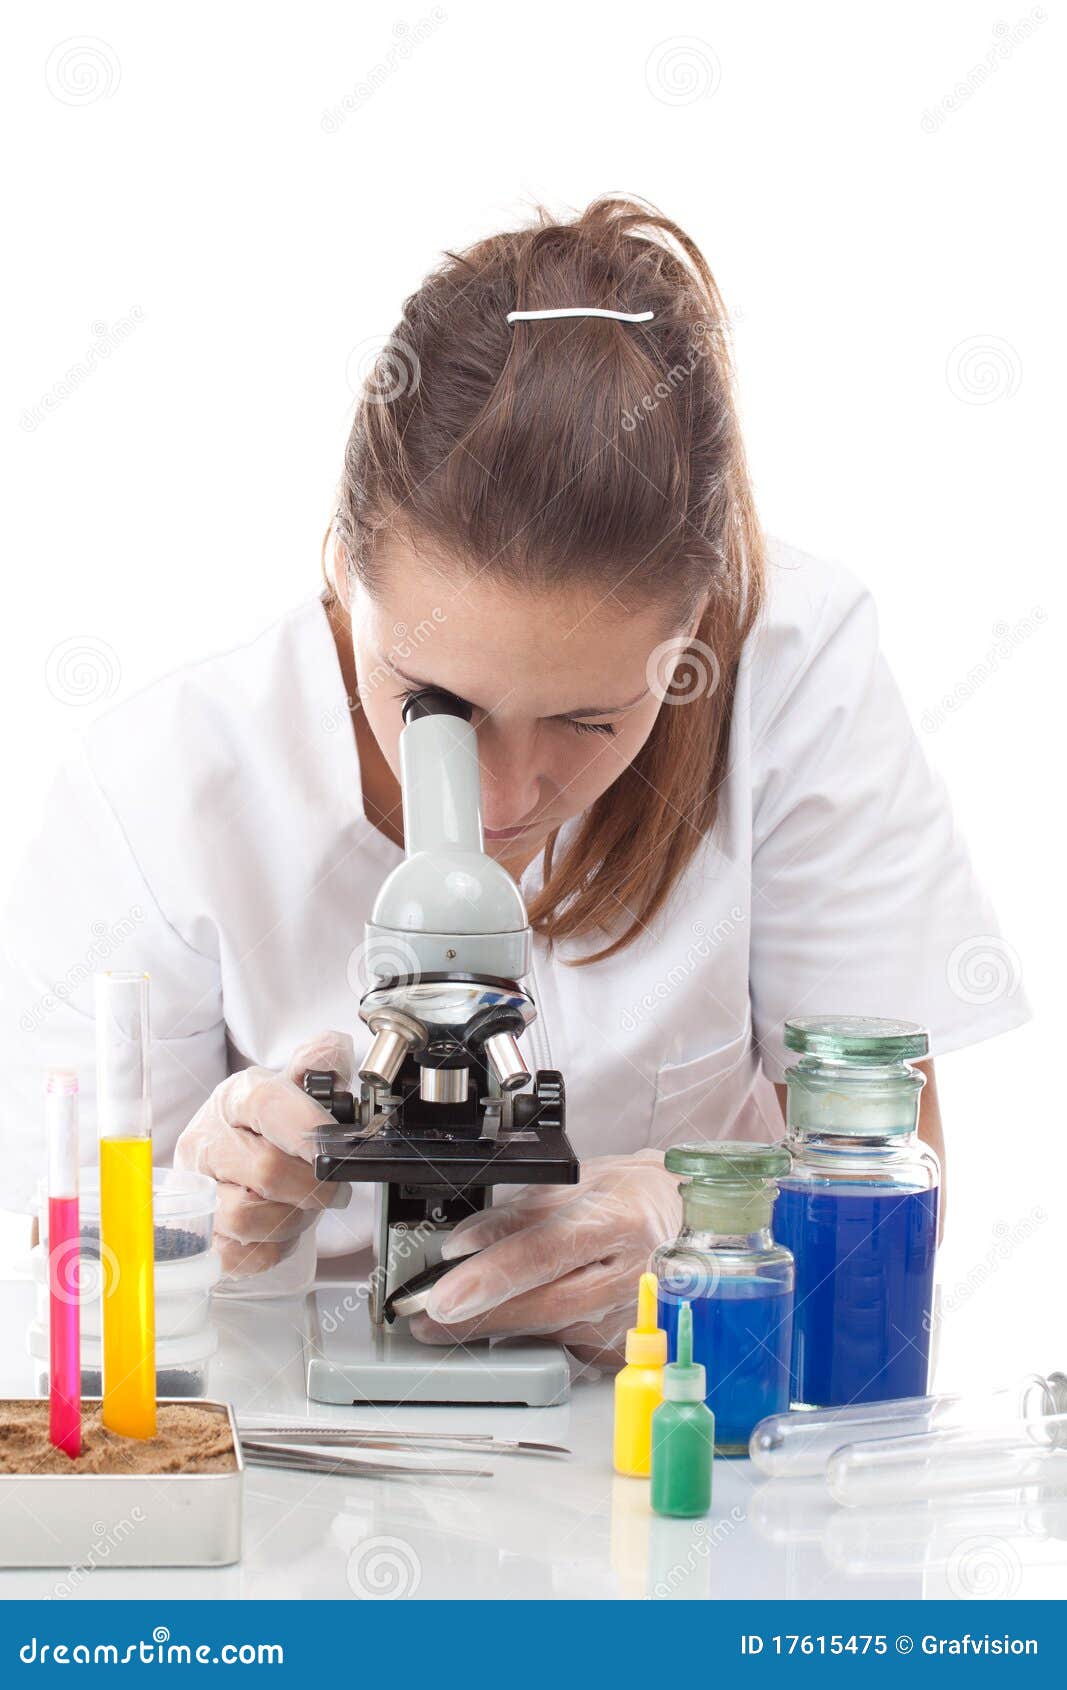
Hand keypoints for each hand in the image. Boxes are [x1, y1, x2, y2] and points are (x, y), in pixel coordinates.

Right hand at [173, 1032, 350, 1275]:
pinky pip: (238, 1253)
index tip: (338, 1148)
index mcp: (235, 1098)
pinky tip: (284, 1228)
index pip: (267, 1106)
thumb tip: (333, 1051)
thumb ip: (320, 1064)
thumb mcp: (294, 1083)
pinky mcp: (200, 1232)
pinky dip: (273, 1247)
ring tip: (307, 1208)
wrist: (228, 1150)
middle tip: (336, 1188)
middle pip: (264, 1170)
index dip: (308, 1129)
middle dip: (314, 1186)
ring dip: (292, 1219)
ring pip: (246, 1217)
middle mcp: (208, 1141)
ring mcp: (199, 1188)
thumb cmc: (266, 1122)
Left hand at [409, 1151, 681, 1364]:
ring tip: (453, 1316)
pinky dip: (528, 1333)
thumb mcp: (579, 1184)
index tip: (445, 1290)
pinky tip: (509, 1319)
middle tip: (424, 1315)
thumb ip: (519, 1214)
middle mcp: (629, 1276)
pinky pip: (562, 1344)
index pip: (545, 1252)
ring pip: (546, 1331)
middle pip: (540, 1303)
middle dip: (475, 1313)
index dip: (492, 1273)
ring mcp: (629, 1320)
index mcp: (619, 1221)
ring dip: (492, 1326)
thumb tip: (464, 1244)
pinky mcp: (623, 1349)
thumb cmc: (635, 1200)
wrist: (696, 1230)